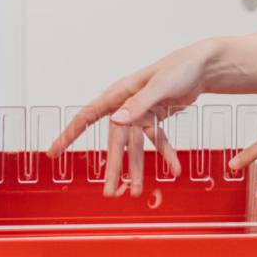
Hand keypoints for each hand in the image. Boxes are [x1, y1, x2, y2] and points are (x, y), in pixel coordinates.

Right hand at [46, 42, 215, 195]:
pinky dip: (165, 154)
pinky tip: (173, 169)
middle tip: (110, 191)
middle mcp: (127, 104)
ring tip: (136, 191)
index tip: (53, 152)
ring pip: (135, 144)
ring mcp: (141, 111)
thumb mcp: (160, 85)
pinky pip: (157, 139)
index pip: (87, 116)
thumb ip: (139, 103)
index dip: (68, 135)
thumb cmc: (180, 67)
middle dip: (114, 167)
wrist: (203, 64)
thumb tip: (117, 120)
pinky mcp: (155, 116)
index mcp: (120, 93)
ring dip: (137, 167)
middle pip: (115, 140)